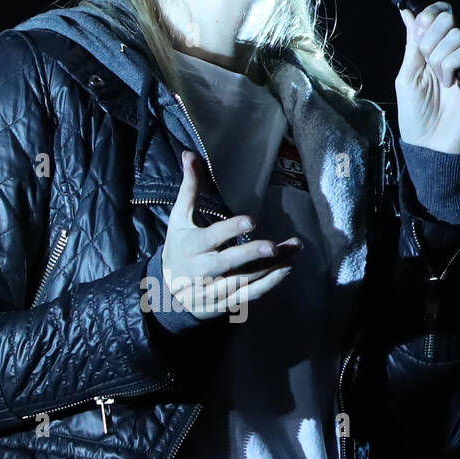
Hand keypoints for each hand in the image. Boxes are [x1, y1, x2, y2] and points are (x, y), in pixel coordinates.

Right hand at [160, 151, 301, 319]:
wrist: (166, 292)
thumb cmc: (179, 247)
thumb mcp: (179, 218)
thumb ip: (189, 189)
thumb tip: (190, 155)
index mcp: (191, 246)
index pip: (211, 237)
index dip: (230, 230)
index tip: (250, 220)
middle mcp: (202, 269)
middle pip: (228, 263)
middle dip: (250, 254)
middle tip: (274, 246)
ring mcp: (213, 289)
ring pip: (243, 280)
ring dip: (269, 268)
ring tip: (293, 253)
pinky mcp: (223, 303)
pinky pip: (248, 295)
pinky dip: (267, 285)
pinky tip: (285, 271)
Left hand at [396, 2, 459, 153]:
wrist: (430, 142)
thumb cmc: (416, 114)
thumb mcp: (406, 76)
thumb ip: (411, 44)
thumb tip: (408, 13)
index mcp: (430, 49)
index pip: (437, 14)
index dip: (429, 15)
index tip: (419, 33)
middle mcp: (448, 52)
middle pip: (448, 18)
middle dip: (431, 37)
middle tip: (426, 61)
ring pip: (456, 35)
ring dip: (439, 57)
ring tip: (437, 79)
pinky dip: (450, 67)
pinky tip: (448, 85)